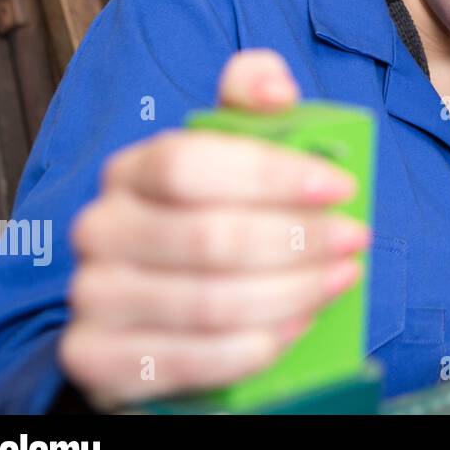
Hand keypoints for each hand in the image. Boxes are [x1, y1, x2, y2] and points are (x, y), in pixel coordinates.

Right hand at [58, 50, 370, 410]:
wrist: (164, 312)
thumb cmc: (215, 218)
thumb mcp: (237, 154)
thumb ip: (254, 100)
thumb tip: (275, 88)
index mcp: (131, 170)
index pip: (189, 164)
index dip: (271, 175)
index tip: (340, 186)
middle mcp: (100, 229)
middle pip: (208, 238)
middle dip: (299, 240)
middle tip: (356, 239)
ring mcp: (94, 298)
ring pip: (209, 302)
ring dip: (293, 292)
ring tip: (341, 278)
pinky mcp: (100, 361)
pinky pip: (196, 359)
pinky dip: (260, 344)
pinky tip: (300, 324)